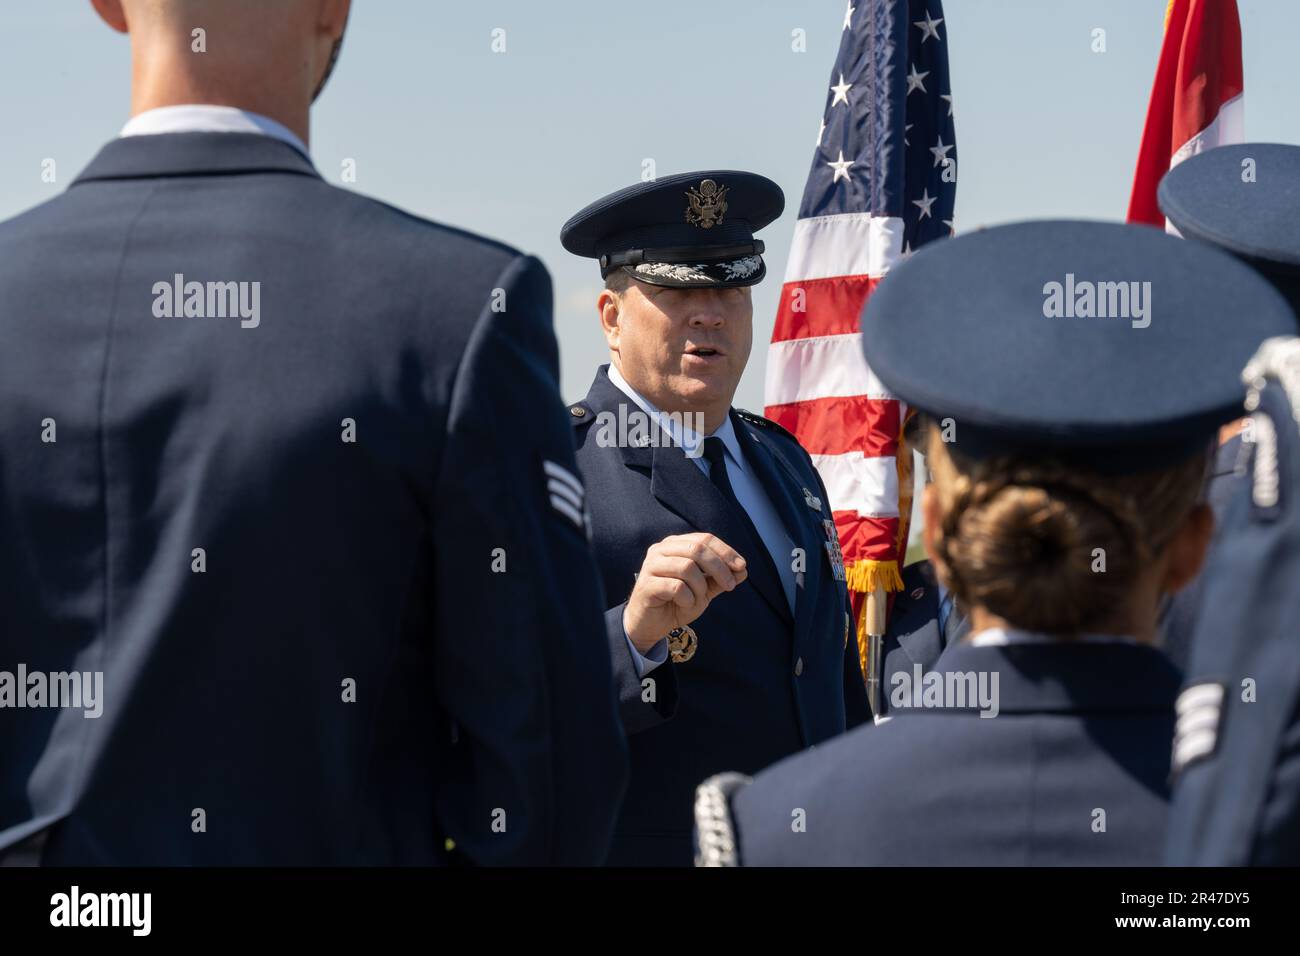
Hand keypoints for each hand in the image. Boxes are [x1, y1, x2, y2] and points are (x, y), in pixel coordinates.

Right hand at [623, 533, 747, 653]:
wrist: (650, 625)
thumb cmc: (676, 603)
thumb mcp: (704, 591)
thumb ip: (720, 579)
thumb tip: (743, 570)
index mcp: (675, 545)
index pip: (704, 539)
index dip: (725, 551)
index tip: (742, 566)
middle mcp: (661, 550)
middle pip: (697, 549)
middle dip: (719, 568)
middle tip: (730, 586)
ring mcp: (651, 566)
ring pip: (687, 567)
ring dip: (701, 586)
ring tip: (698, 599)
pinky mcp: (646, 585)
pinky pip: (676, 587)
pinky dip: (688, 598)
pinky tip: (685, 604)